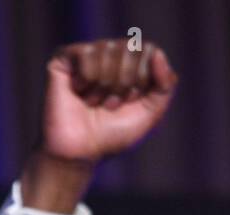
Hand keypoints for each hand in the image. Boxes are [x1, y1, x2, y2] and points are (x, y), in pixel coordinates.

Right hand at [21, 38, 177, 212]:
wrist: (79, 152)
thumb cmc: (112, 135)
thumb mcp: (150, 114)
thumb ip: (165, 86)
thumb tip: (157, 53)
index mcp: (132, 64)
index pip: (149, 50)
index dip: (142, 79)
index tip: (129, 101)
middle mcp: (110, 54)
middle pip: (130, 47)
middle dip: (124, 82)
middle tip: (109, 104)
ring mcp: (87, 54)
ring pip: (108, 49)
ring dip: (104, 85)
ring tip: (93, 101)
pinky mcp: (64, 58)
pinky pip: (88, 53)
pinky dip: (87, 79)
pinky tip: (78, 92)